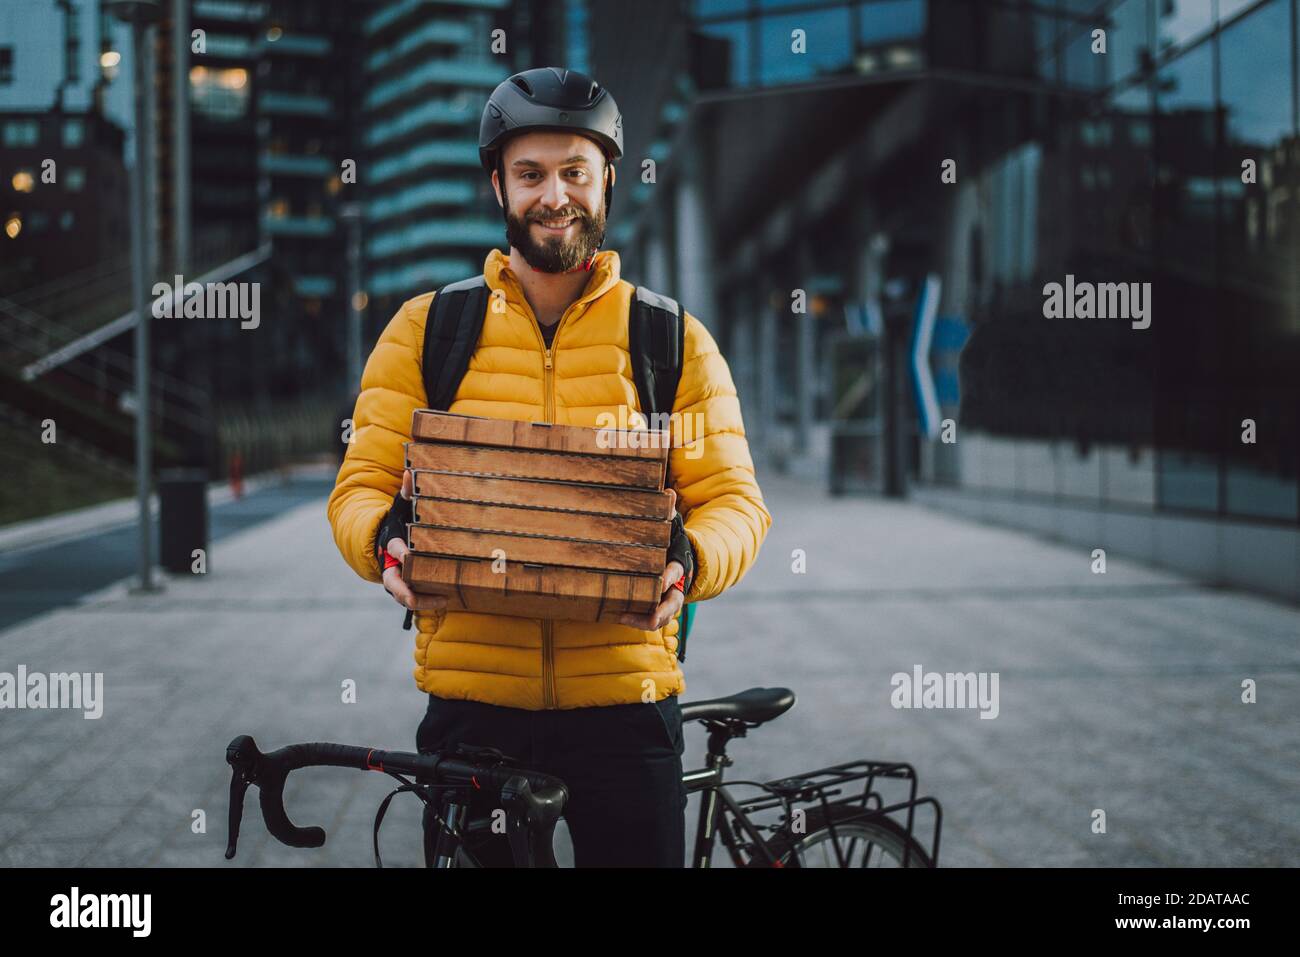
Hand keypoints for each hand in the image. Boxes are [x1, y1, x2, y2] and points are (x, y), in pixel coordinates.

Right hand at [381, 469, 445, 613]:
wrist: (386, 540)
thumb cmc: (399, 522)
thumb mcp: (402, 506)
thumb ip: (407, 492)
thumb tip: (410, 472)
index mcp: (390, 543)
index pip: (394, 549)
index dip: (400, 553)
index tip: (408, 555)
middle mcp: (390, 566)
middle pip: (393, 583)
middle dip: (404, 591)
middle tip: (415, 597)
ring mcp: (397, 580)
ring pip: (404, 597)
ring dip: (422, 600)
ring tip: (443, 598)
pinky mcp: (406, 589)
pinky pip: (415, 600)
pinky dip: (428, 601)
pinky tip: (447, 598)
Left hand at [618, 489, 685, 630]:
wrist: (681, 562)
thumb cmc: (671, 542)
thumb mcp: (672, 526)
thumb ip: (669, 513)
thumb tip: (668, 492)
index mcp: (680, 565)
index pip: (677, 572)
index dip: (670, 577)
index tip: (661, 581)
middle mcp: (677, 587)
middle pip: (673, 604)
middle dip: (662, 612)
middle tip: (650, 617)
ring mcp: (668, 601)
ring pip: (662, 618)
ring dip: (645, 620)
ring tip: (624, 617)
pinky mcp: (657, 609)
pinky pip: (650, 620)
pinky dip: (637, 621)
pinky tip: (618, 616)